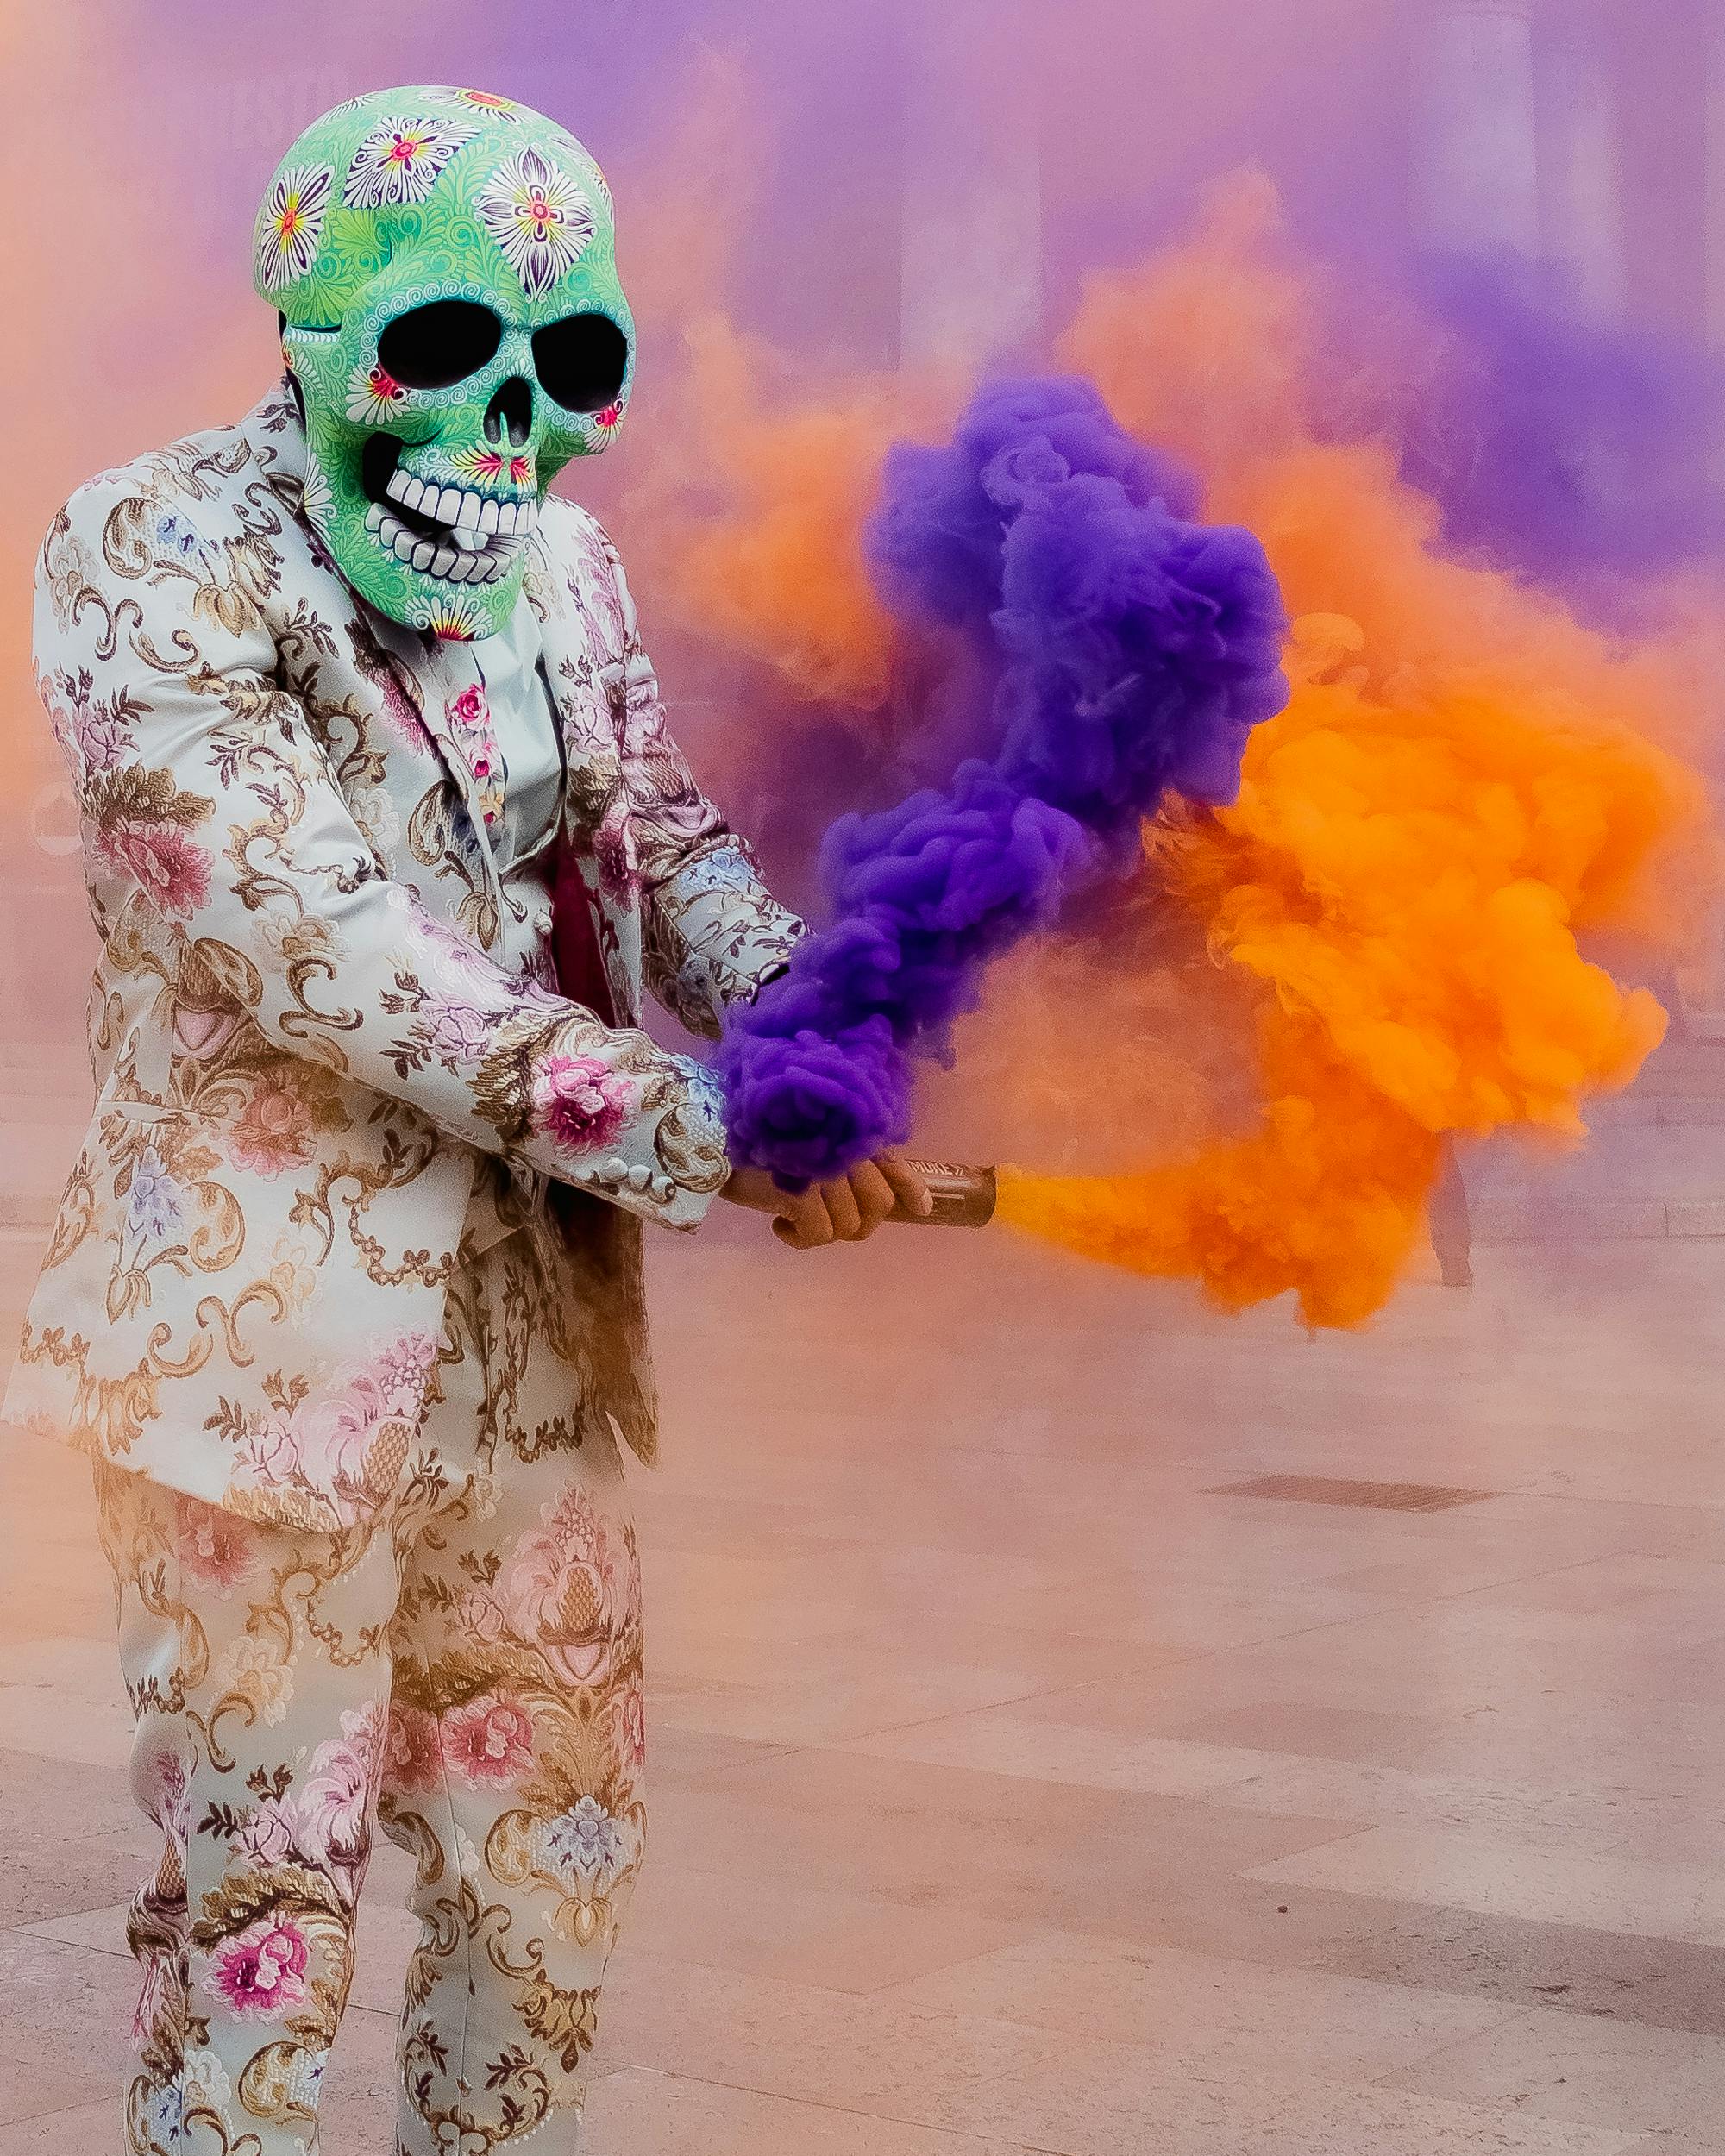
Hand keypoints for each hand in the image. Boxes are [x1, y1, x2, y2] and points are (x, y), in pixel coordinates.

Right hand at [721, 1149, 933, 1248]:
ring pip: (848, 1225)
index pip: (894, 1163)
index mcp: (848, 1133)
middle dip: (857, 1223)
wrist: (709, 1143)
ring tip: (795, 1220)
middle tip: (824, 1221)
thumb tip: (881, 1198)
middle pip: (877, 1205)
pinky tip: (780, 1228)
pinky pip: (820, 1234)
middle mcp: (843, 1149)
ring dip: (822, 1232)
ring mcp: (825, 1170)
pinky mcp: (802, 1192)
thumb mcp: (805, 1148)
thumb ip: (841, 1162)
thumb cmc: (756, 1146)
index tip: (921, 1210)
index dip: (912, 1189)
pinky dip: (801, 1240)